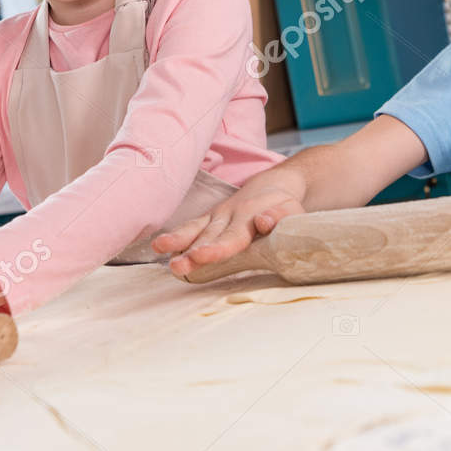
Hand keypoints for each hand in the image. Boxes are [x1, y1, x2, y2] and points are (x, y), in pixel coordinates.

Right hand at [152, 185, 304, 279]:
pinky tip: (158, 246)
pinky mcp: (209, 219)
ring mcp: (217, 216)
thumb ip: (280, 216)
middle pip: (208, 237)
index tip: (201, 256)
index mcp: (250, 216)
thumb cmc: (284, 205)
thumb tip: (263, 222)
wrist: (273, 185)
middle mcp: (229, 215)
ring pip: (195, 230)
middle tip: (178, 265)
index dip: (217, 248)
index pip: (232, 237)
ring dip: (178, 242)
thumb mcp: (292, 210)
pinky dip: (175, 235)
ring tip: (160, 250)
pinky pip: (190, 227)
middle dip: (192, 252)